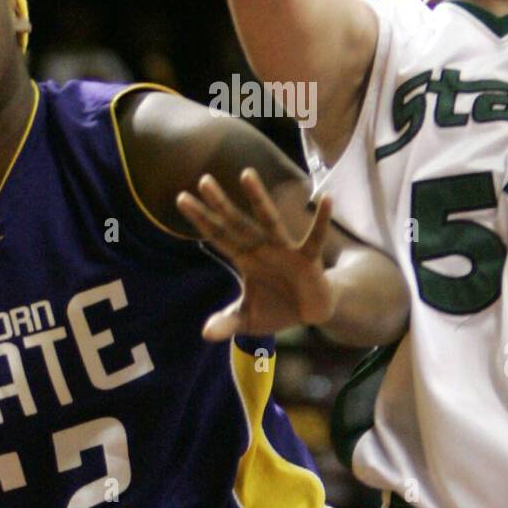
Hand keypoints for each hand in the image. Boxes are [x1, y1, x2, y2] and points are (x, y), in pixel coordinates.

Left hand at [177, 168, 337, 340]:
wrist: (311, 312)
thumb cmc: (277, 308)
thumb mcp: (248, 319)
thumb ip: (227, 322)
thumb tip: (205, 333)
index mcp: (244, 258)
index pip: (218, 236)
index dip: (201, 219)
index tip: (181, 199)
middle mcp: (261, 248)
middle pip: (236, 223)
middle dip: (220, 204)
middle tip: (202, 180)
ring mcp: (285, 250)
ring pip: (268, 221)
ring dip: (258, 198)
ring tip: (246, 174)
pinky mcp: (308, 259)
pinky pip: (315, 238)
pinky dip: (321, 220)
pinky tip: (326, 199)